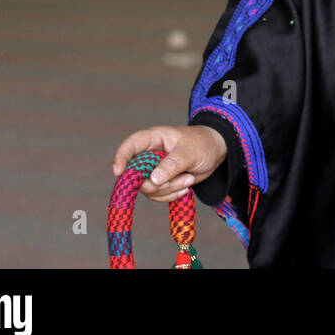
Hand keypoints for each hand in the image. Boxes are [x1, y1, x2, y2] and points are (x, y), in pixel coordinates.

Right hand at [112, 125, 226, 202]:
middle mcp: (149, 155)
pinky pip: (157, 195)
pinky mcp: (161, 183)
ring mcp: (154, 170)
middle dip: (156, 183)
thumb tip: (153, 179)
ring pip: (148, 188)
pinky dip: (171, 195)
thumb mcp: (190, 152)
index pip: (130, 146)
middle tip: (179, 179)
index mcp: (154, 139)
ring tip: (189, 178)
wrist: (216, 153)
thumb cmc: (202, 144)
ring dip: (169, 189)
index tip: (118, 173)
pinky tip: (186, 187)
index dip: (121, 158)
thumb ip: (172, 164)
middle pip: (136, 174)